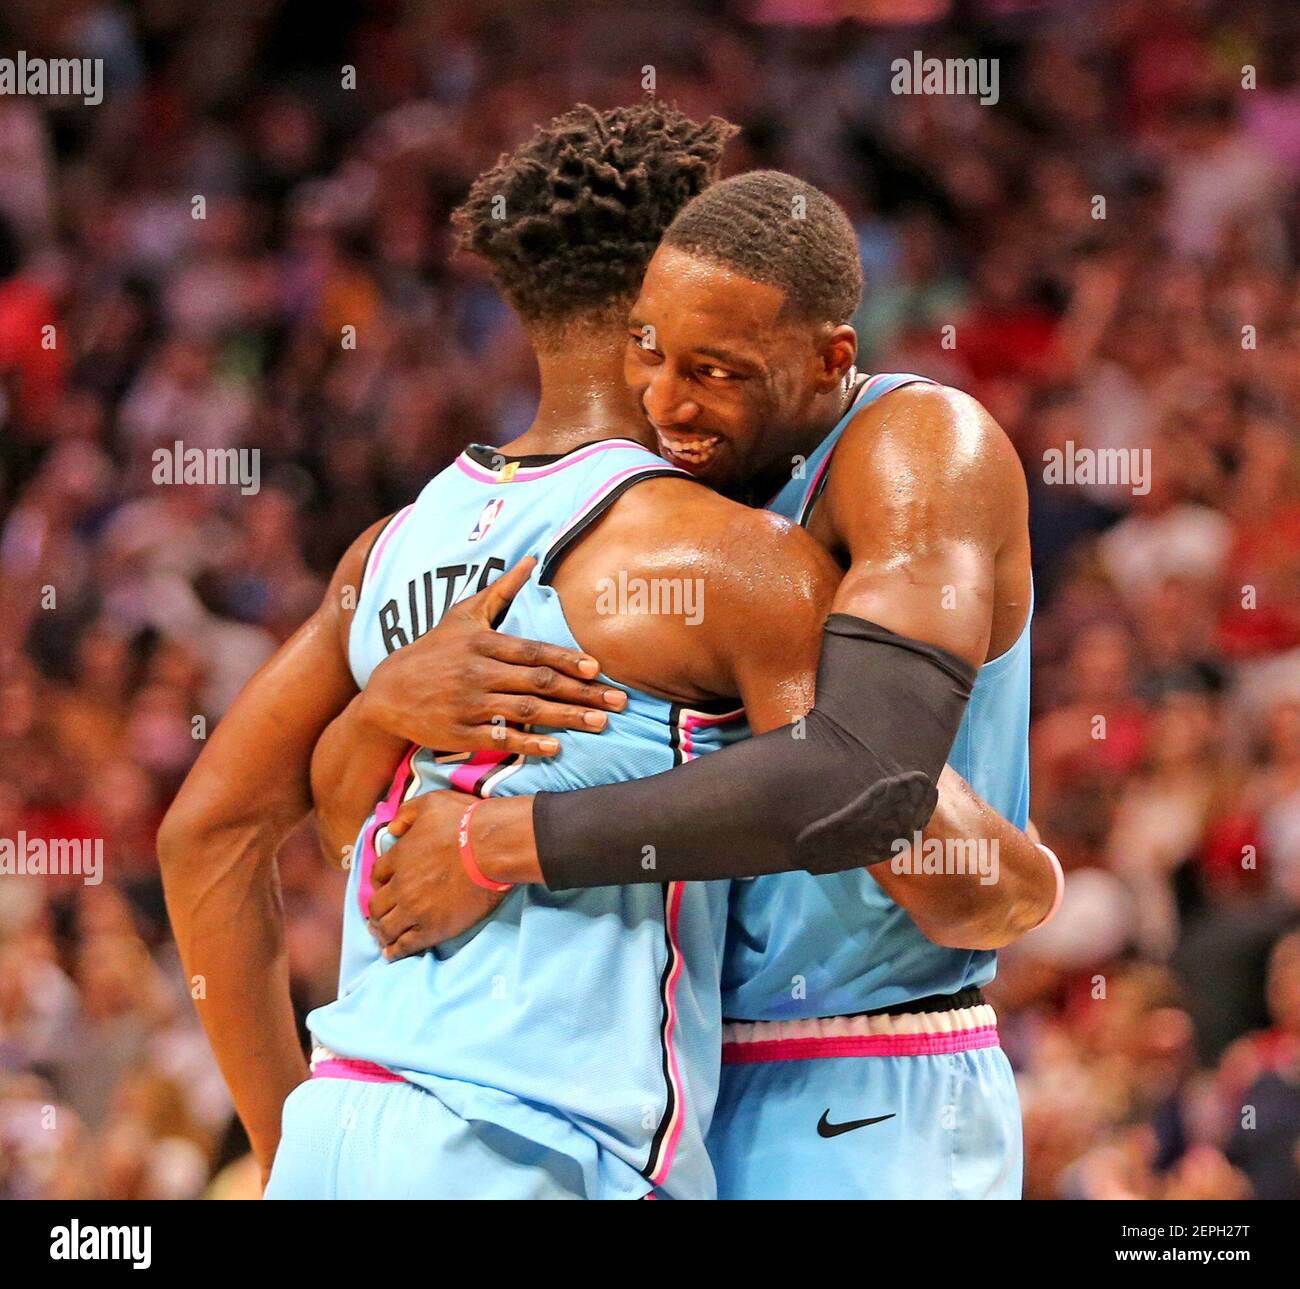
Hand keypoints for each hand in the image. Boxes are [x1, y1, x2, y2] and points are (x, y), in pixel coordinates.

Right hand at [359, 556, 625, 756]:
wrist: (386, 692)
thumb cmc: (432, 650)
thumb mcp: (462, 616)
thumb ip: (501, 591)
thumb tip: (532, 559)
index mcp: (482, 643)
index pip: (532, 651)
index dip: (565, 660)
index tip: (596, 668)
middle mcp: (478, 672)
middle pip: (537, 683)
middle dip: (582, 693)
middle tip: (619, 702)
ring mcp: (469, 704)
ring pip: (525, 712)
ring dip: (566, 718)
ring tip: (601, 723)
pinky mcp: (460, 732)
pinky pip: (500, 738)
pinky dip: (528, 743)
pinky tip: (556, 747)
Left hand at [367, 791, 507, 958]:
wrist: (493, 846)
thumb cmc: (466, 821)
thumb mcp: (431, 803)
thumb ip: (406, 813)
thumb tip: (393, 829)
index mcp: (398, 857)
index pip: (377, 875)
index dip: (380, 881)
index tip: (386, 886)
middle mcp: (401, 886)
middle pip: (377, 905)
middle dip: (377, 910)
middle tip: (379, 915)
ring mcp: (415, 909)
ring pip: (386, 927)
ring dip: (382, 932)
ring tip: (382, 936)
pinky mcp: (433, 928)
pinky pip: (405, 945)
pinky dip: (395, 951)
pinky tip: (391, 954)